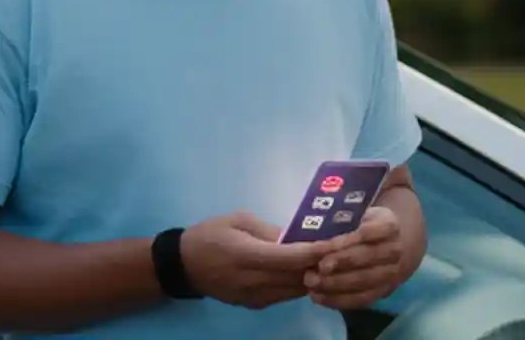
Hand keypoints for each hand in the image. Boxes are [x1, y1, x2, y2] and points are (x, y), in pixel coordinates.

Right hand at [180, 211, 332, 309]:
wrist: (185, 265)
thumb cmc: (211, 235)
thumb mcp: (238, 220)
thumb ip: (269, 230)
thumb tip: (297, 238)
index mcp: (246, 255)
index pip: (290, 258)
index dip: (316, 252)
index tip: (337, 242)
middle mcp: (253, 281)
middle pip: (297, 277)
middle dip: (321, 265)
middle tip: (340, 250)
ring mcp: (254, 297)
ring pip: (295, 290)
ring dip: (312, 276)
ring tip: (327, 260)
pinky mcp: (255, 305)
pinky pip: (285, 295)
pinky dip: (298, 284)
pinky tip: (306, 270)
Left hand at [305, 206, 403, 309]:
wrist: (387, 246)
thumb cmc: (363, 226)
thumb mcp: (356, 215)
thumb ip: (340, 222)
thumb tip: (313, 233)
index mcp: (389, 225)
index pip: (370, 231)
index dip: (348, 239)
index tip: (325, 246)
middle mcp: (395, 250)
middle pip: (367, 256)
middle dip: (341, 262)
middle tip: (318, 266)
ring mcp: (392, 273)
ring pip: (364, 280)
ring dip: (335, 283)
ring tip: (312, 282)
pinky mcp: (382, 293)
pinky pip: (360, 299)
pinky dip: (337, 299)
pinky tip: (318, 297)